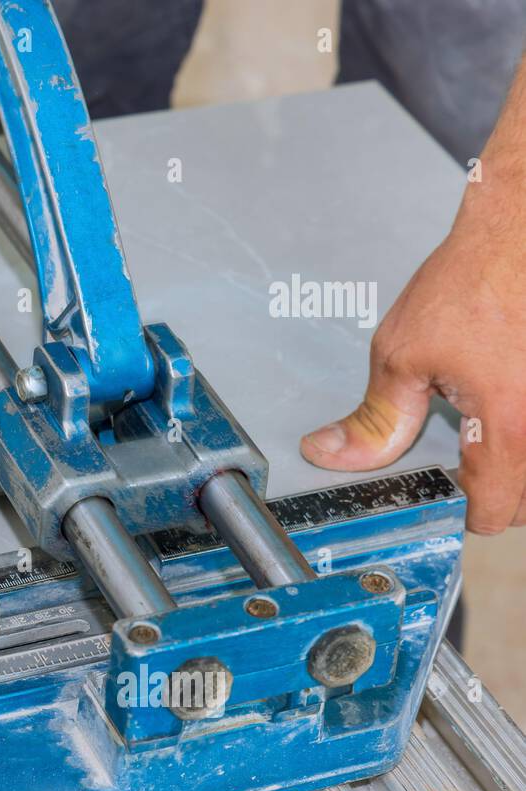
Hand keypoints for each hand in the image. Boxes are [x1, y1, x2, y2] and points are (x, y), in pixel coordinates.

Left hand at [299, 178, 525, 533]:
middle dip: (495, 492)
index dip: (460, 508)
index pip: (492, 511)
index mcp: (510, 426)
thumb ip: (375, 419)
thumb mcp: (403, 355)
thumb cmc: (472, 280)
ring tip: (492, 432)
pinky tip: (513, 405)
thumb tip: (332, 454)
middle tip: (466, 459)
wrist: (522, 230)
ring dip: (519, 467)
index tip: (443, 489)